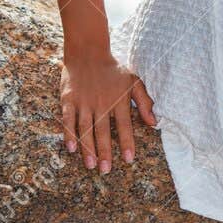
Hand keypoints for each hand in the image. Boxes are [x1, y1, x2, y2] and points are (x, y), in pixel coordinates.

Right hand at [60, 49, 157, 171]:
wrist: (88, 51)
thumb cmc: (114, 69)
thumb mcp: (134, 81)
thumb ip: (144, 102)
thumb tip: (154, 122)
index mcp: (118, 100)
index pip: (124, 125)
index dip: (127, 143)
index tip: (129, 159)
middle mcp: (101, 103)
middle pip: (103, 131)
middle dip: (105, 152)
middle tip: (106, 170)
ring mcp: (83, 102)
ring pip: (85, 128)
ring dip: (87, 147)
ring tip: (90, 165)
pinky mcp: (68, 99)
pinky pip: (68, 119)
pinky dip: (69, 133)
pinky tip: (71, 148)